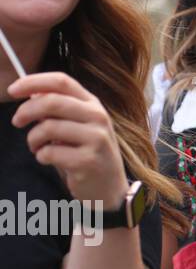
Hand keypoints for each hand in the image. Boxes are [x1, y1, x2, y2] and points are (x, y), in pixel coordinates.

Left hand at [10, 72, 128, 203]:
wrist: (109, 186)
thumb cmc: (87, 152)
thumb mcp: (79, 125)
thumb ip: (59, 109)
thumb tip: (33, 93)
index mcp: (93, 104)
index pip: (62, 82)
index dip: (33, 82)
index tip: (13, 90)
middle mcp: (98, 117)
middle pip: (52, 101)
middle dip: (26, 111)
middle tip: (17, 122)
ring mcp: (96, 138)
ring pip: (48, 127)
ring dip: (33, 139)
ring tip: (37, 147)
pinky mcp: (88, 160)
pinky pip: (50, 152)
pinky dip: (42, 156)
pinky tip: (49, 159)